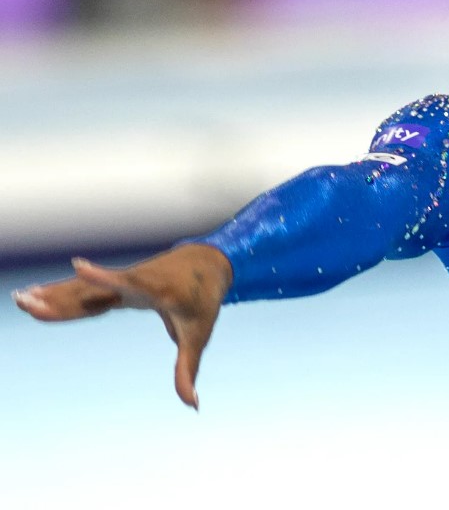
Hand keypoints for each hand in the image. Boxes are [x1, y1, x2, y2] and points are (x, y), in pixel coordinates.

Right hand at [12, 244, 231, 408]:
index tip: (79, 266)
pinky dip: (61, 290)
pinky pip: (86, 287)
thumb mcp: (199, 336)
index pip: (129, 285)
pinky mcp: (117, 280)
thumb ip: (188, 370)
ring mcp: (124, 279)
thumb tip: (193, 405)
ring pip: (85, 287)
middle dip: (60, 296)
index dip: (105, 278)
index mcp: (158, 291)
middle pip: (95, 289)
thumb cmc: (204, 302)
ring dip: (53, 293)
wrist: (208, 263)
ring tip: (20, 298)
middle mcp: (136, 281)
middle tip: (25, 300)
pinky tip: (34, 293)